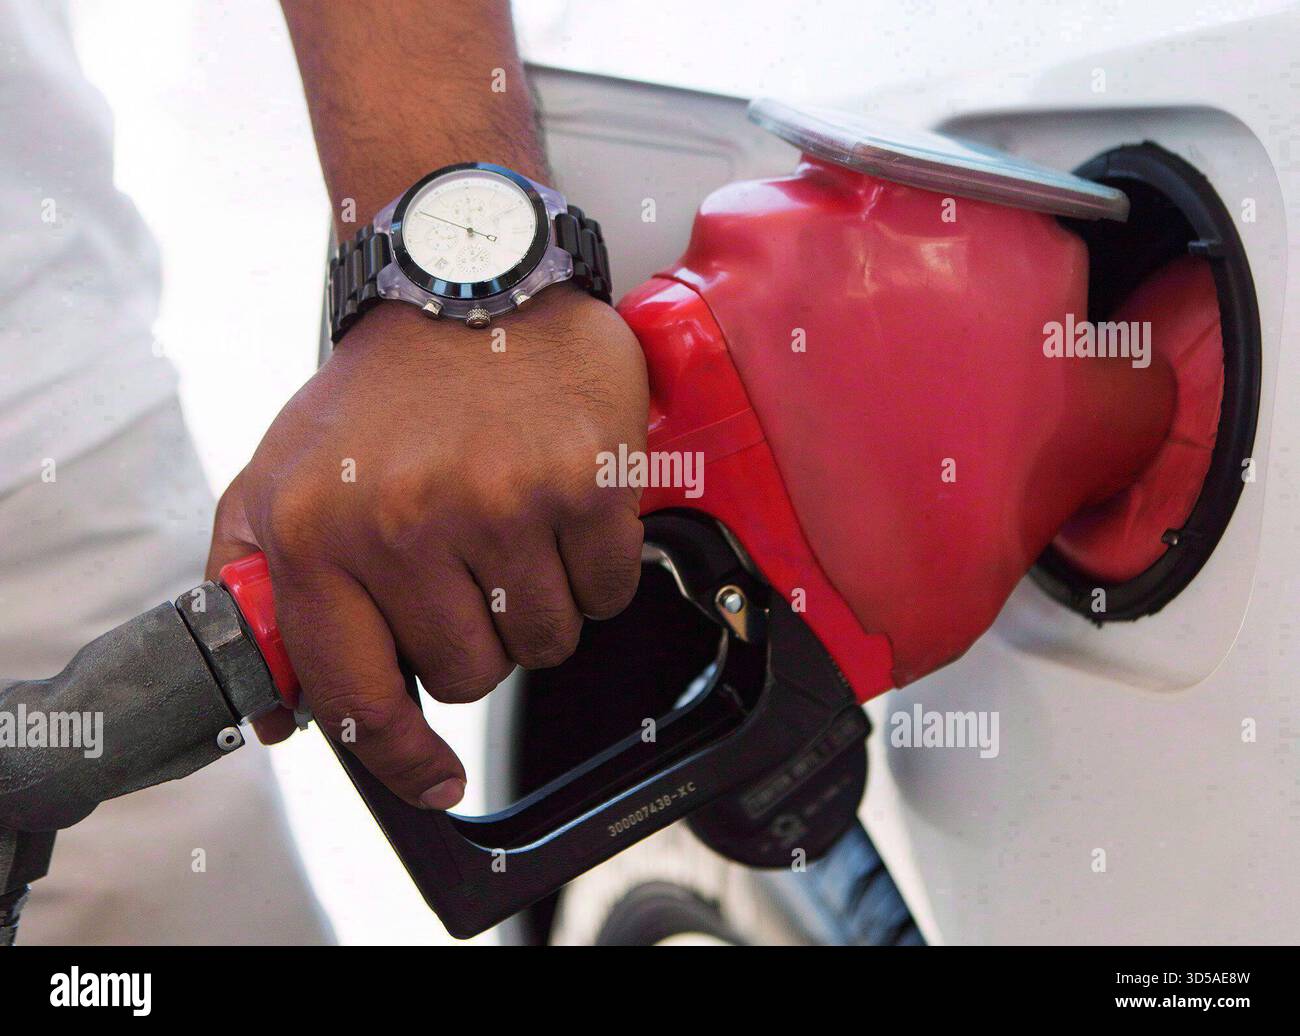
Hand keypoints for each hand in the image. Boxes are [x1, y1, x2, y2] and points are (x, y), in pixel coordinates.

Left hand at [207, 288, 647, 808]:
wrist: (468, 279)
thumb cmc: (380, 394)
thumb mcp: (277, 478)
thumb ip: (256, 591)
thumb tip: (280, 714)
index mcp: (320, 534)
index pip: (359, 697)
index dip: (401, 761)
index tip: (435, 782)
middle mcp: (406, 523)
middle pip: (471, 675)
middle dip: (477, 641)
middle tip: (472, 573)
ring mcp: (503, 503)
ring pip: (545, 641)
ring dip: (538, 606)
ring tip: (515, 532)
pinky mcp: (585, 483)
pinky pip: (606, 591)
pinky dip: (593, 568)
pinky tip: (563, 511)